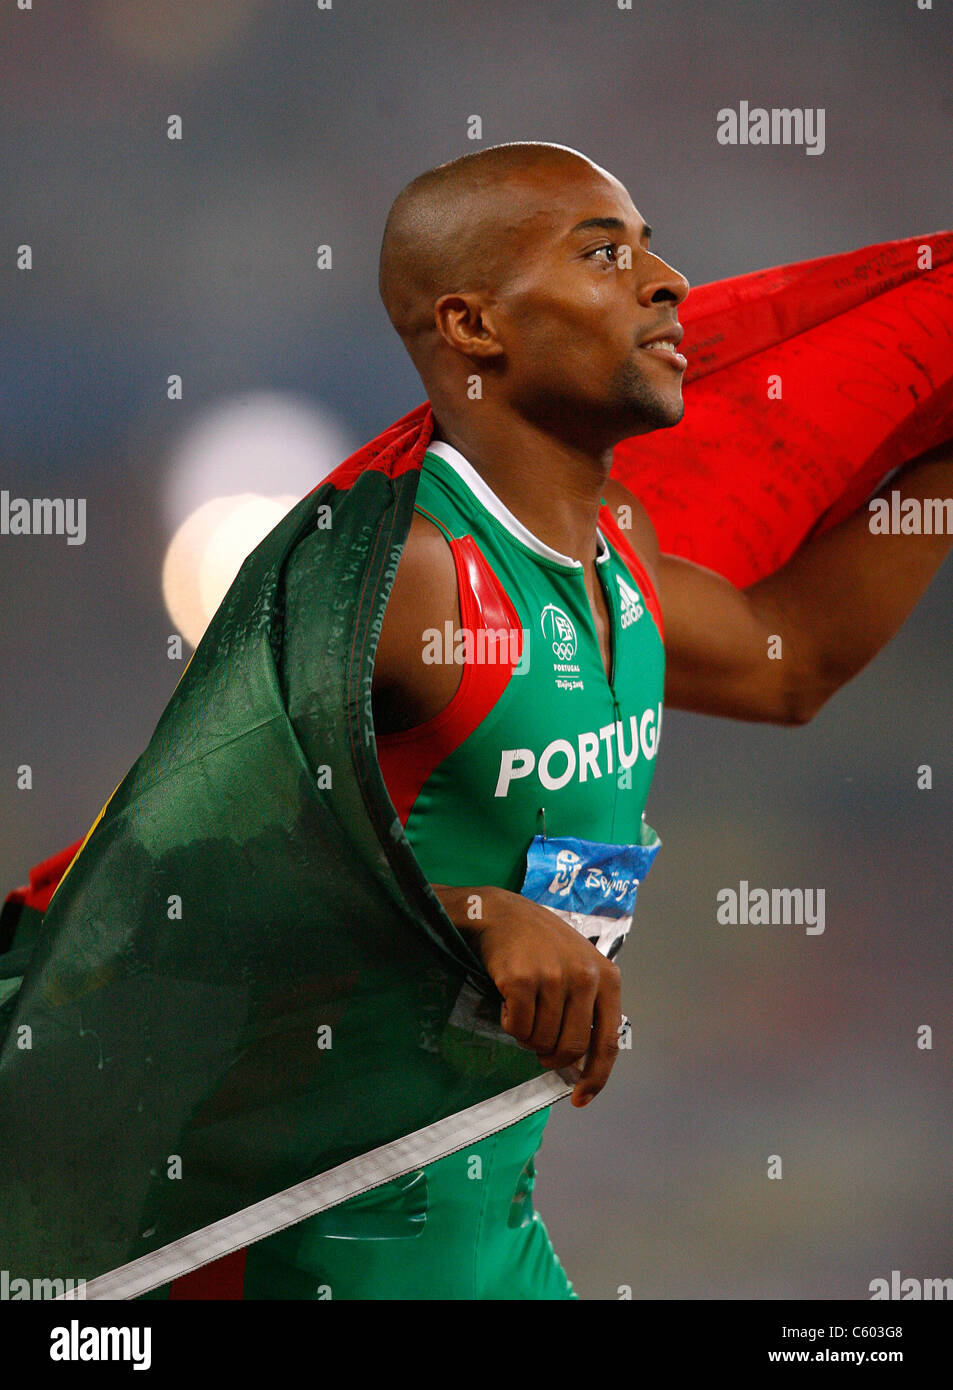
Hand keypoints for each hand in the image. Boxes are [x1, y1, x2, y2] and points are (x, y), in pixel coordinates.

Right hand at [433, 883, 623, 1106]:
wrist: (503, 912)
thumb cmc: (543, 944)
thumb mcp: (580, 966)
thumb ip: (588, 1008)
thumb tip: (582, 1065)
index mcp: (608, 978)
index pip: (608, 1042)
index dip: (595, 1077)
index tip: (580, 1098)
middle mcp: (585, 977)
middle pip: (572, 1047)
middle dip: (552, 1057)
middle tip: (539, 1049)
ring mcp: (553, 978)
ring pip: (541, 1040)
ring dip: (528, 1038)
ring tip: (523, 1013)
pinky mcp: (521, 980)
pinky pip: (517, 1027)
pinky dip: (510, 1024)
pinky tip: (508, 1001)